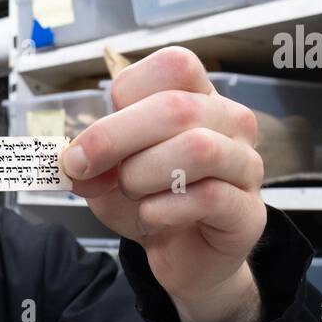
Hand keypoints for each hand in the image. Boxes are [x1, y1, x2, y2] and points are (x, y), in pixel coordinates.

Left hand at [61, 47, 267, 321]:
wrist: (184, 256)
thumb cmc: (153, 200)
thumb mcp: (109, 173)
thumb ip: (91, 160)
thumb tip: (72, 161)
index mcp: (198, 98)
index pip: (173, 66)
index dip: (123, 96)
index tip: (90, 135)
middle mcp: (230, 123)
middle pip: (177, 107)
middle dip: (114, 137)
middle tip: (82, 167)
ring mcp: (246, 165)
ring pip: (199, 149)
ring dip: (144, 174)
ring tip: (131, 194)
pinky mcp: (248, 212)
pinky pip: (210, 197)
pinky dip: (165, 208)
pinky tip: (151, 216)